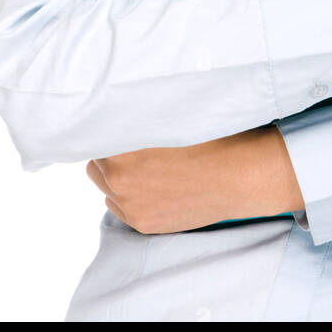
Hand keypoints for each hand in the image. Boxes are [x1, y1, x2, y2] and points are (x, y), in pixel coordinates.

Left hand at [86, 125, 304, 233]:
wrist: (237, 177)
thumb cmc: (209, 139)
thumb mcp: (170, 117)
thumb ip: (138, 117)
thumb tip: (117, 107)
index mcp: (122, 150)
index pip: (94, 139)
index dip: (106, 132)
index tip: (116, 127)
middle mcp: (119, 181)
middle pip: (95, 165)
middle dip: (109, 156)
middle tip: (131, 146)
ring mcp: (131, 206)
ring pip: (106, 188)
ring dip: (117, 178)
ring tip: (144, 167)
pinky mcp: (143, 224)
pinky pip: (120, 208)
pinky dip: (129, 197)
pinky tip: (151, 186)